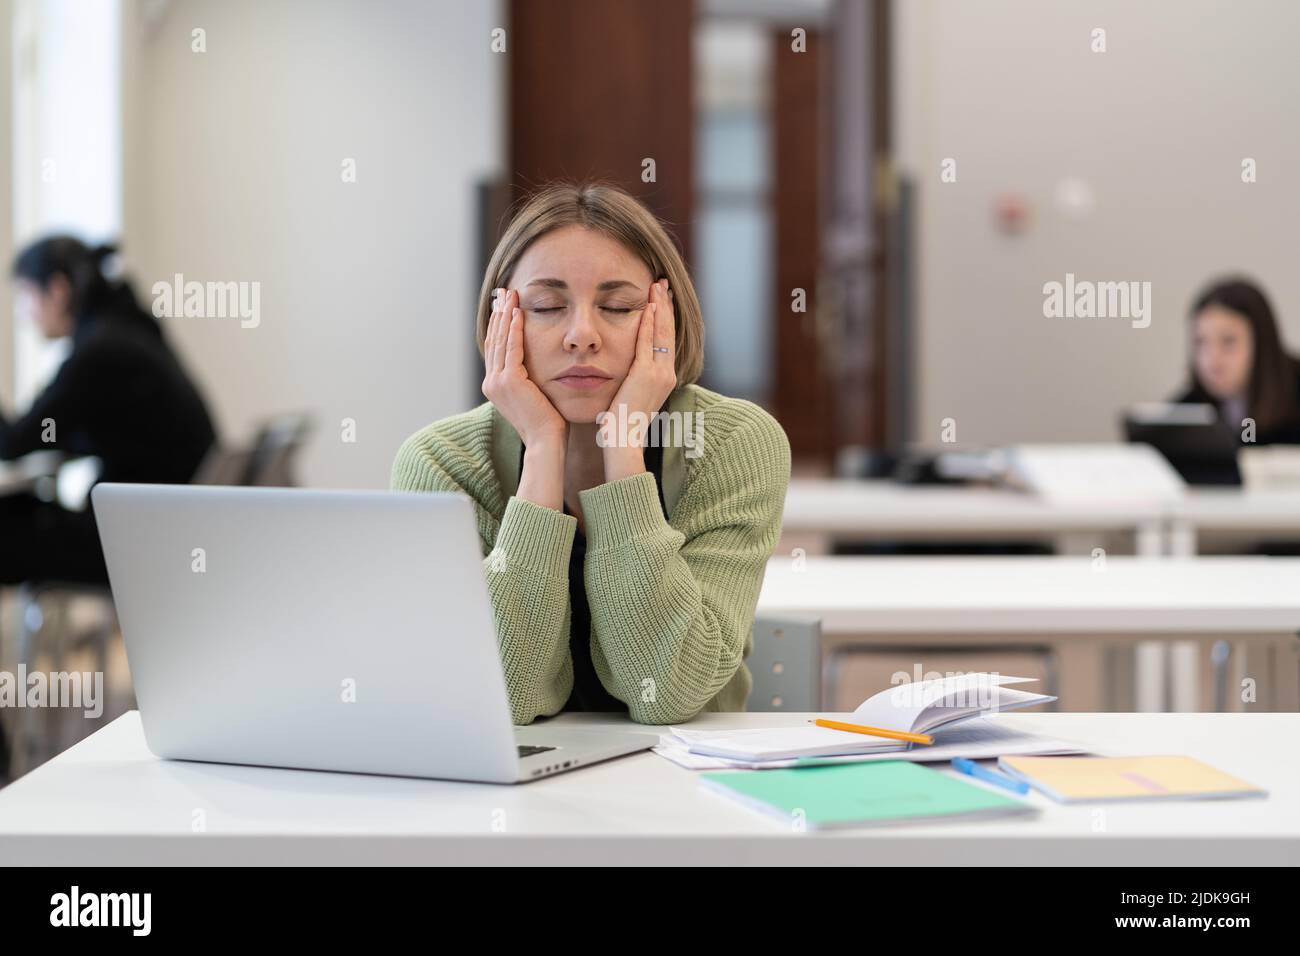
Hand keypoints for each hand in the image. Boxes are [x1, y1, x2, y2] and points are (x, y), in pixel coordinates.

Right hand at [482, 287, 566, 448]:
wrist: (546, 442)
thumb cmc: (548, 423)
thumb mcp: (534, 396)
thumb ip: (529, 379)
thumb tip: (536, 365)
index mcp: (495, 385)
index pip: (495, 348)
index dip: (498, 324)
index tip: (504, 306)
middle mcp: (491, 382)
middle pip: (493, 339)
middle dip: (499, 314)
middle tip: (504, 292)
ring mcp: (497, 382)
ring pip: (500, 340)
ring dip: (506, 315)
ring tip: (511, 295)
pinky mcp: (510, 381)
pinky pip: (512, 348)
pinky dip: (514, 329)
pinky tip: (519, 313)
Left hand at [601, 278, 677, 479]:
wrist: (624, 441)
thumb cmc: (621, 423)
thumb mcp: (631, 396)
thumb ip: (632, 379)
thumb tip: (625, 370)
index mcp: (664, 378)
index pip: (666, 340)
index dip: (665, 318)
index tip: (661, 299)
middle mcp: (667, 373)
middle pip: (669, 331)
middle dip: (666, 305)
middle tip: (662, 283)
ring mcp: (659, 373)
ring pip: (662, 332)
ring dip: (660, 307)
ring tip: (657, 286)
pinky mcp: (646, 374)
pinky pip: (648, 342)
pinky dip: (649, 322)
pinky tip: (648, 305)